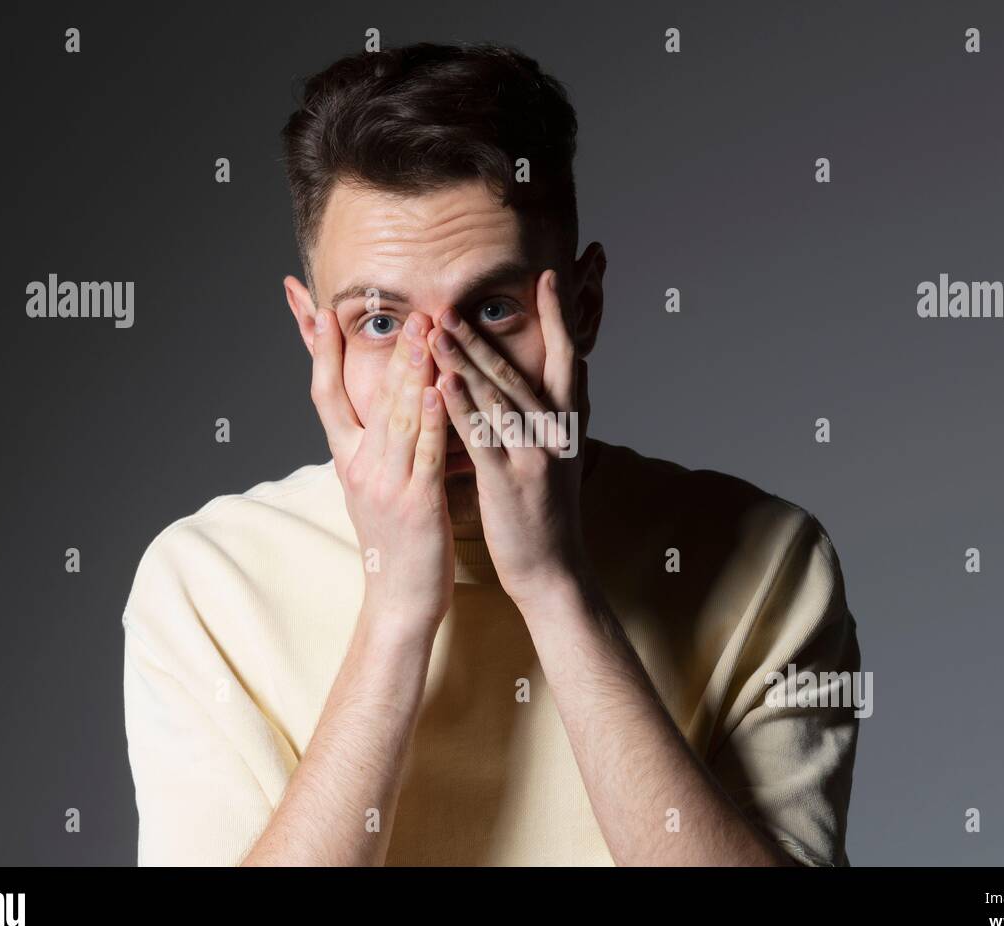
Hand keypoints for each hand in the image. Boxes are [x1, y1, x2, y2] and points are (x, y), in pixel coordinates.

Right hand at [309, 307, 454, 634]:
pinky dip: (427, 418)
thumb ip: (375, 444)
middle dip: (385, 346)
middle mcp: (359, 466)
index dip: (319, 349)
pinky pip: (422, 453)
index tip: (313, 306)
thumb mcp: (374, 487)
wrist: (398, 601)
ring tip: (422, 328)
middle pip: (366, 394)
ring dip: (409, 369)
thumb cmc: (395, 542)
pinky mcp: (415, 503)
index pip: (325, 393)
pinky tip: (435, 388)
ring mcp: (384, 484)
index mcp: (347, 460)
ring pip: (396, 416)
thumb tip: (378, 408)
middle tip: (400, 304)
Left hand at [426, 269, 590, 605]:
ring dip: (465, 358)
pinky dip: (461, 405)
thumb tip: (561, 377)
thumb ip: (554, 416)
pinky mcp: (509, 481)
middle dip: (483, 335)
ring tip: (436, 326)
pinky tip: (440, 380)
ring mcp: (533, 455)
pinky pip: (482, 437)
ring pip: (496, 398)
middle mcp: (555, 432)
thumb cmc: (547, 514)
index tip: (547, 276)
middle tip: (453, 302)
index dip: (558, 317)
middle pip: (518, 372)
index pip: (567, 358)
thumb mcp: (560, 458)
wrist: (554, 571)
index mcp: (567, 424)